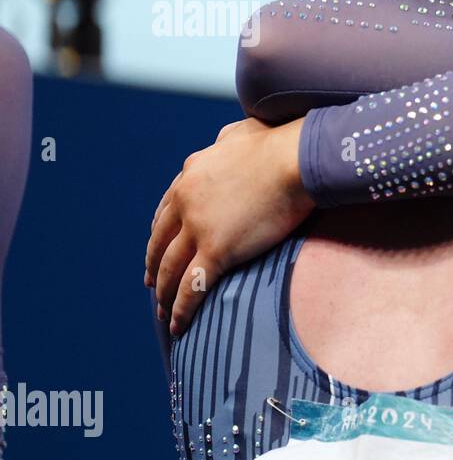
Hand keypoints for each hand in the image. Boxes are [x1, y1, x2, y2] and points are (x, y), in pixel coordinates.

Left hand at [145, 117, 313, 335]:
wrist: (294, 160)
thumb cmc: (278, 143)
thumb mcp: (241, 133)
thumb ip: (227, 140)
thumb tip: (226, 138)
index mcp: (189, 177)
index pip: (165, 211)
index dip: (159, 234)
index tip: (157, 249)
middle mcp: (186, 203)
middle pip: (160, 243)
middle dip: (154, 266)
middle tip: (152, 284)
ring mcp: (199, 229)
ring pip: (171, 269)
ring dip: (164, 294)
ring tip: (162, 312)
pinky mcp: (217, 251)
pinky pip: (192, 287)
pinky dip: (181, 309)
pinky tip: (178, 325)